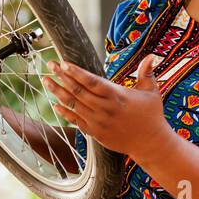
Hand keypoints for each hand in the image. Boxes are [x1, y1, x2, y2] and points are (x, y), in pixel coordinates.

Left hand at [43, 55, 173, 160]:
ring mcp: (98, 122)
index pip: (92, 82)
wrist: (150, 143)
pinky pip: (76, 121)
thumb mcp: (152, 92)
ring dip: (58, 92)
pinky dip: (65, 112)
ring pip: (74, 105)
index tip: (63, 63)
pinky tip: (55, 104)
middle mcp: (105, 109)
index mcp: (117, 96)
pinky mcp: (96, 133)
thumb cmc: (152, 115)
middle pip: (78, 91)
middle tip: (50, 64)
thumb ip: (147, 73)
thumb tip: (151, 56)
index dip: (76, 72)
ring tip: (46, 80)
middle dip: (62, 77)